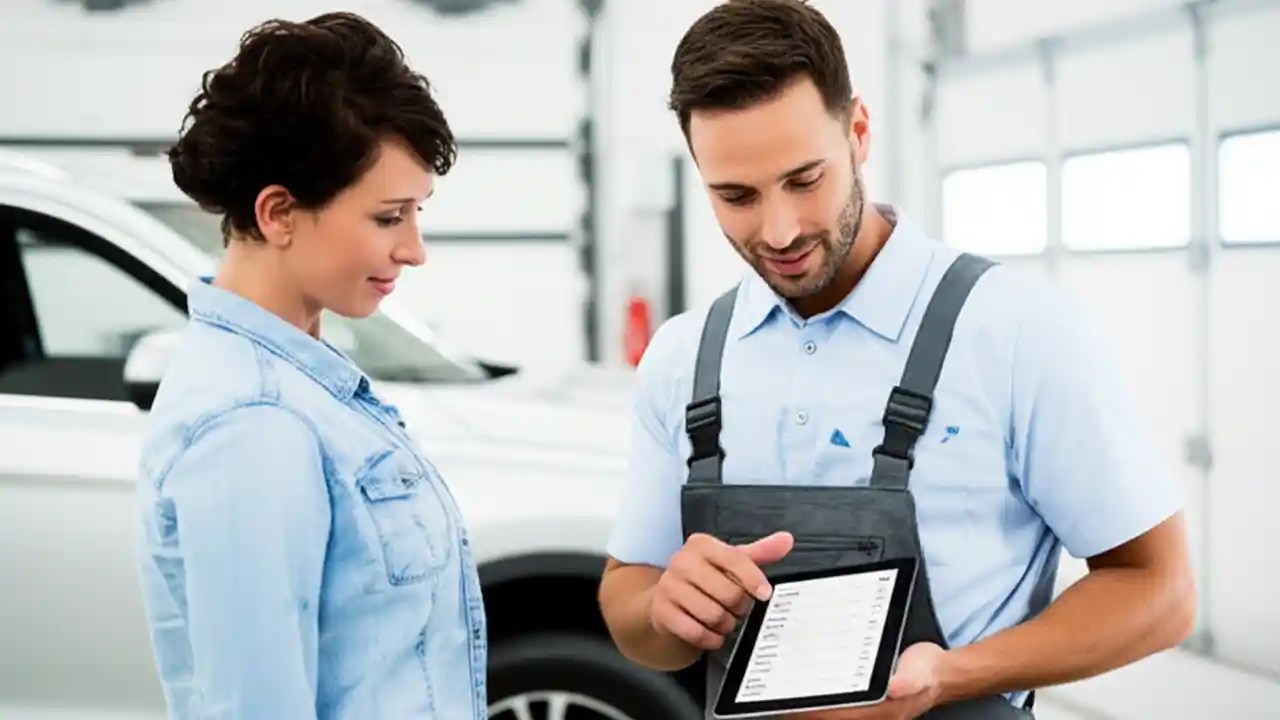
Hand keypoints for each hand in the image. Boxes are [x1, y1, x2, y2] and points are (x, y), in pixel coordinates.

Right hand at [649, 531, 793, 650]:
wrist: (666, 599)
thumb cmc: (705, 578)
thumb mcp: (731, 562)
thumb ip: (760, 552)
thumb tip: (786, 540)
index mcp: (701, 544)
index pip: (734, 559)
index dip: (753, 579)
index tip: (765, 594)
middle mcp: (681, 561)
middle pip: (728, 592)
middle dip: (740, 607)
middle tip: (738, 608)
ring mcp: (669, 586)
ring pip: (713, 614)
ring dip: (726, 624)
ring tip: (725, 620)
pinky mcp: (661, 611)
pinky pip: (695, 632)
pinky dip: (711, 638)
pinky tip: (713, 634)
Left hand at [786, 643, 947, 719]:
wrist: (942, 674)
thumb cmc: (928, 673)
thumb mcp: (919, 672)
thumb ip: (908, 682)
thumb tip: (895, 687)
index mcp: (879, 712)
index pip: (834, 716)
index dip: (809, 713)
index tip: (788, 705)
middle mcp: (870, 716)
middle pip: (829, 718)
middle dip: (804, 711)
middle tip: (779, 700)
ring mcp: (868, 713)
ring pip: (832, 715)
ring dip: (812, 708)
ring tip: (786, 699)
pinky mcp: (867, 707)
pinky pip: (840, 708)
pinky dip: (823, 703)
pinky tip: (811, 694)